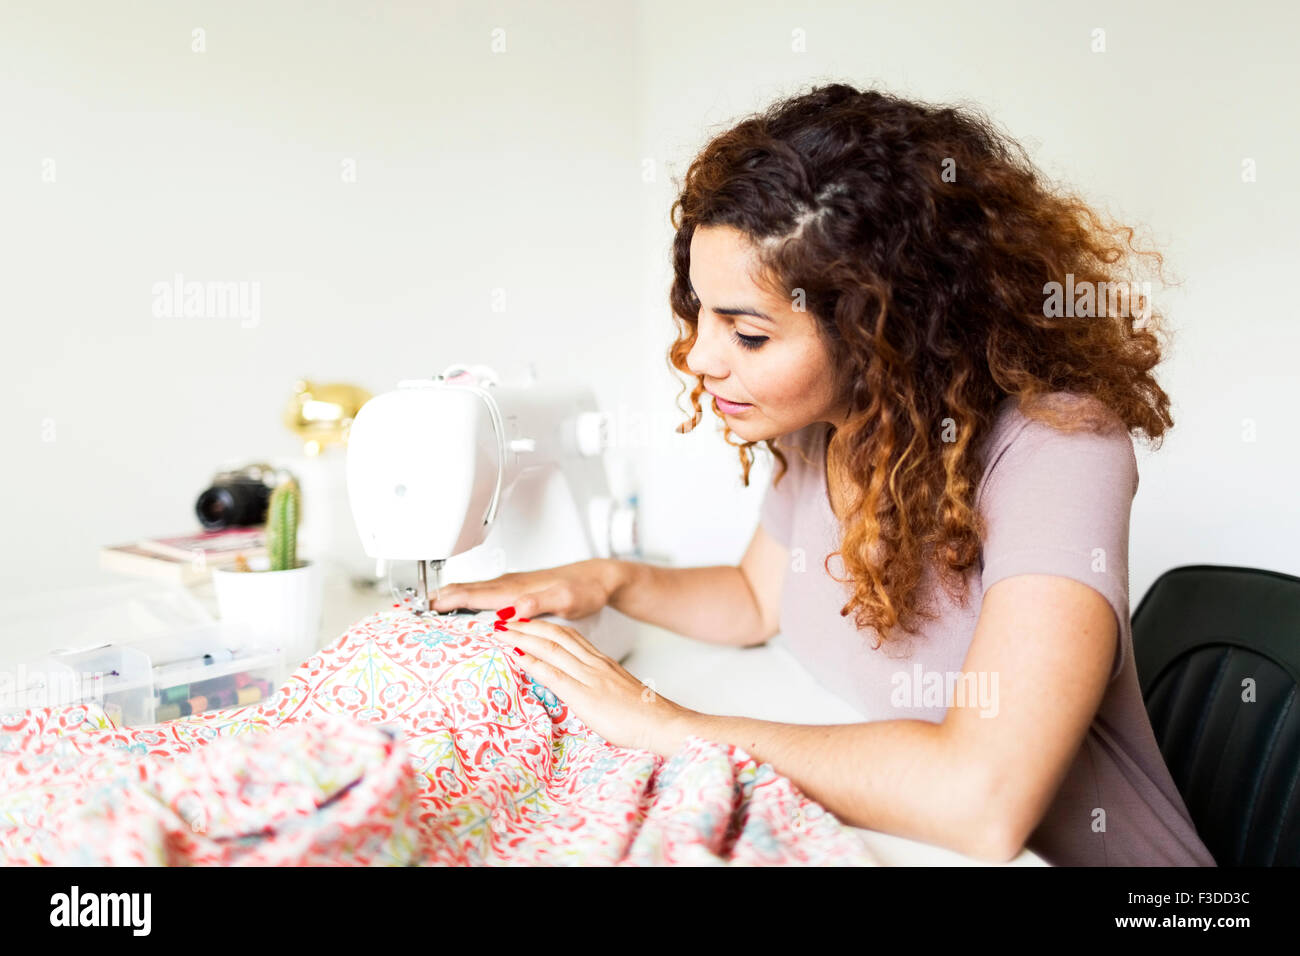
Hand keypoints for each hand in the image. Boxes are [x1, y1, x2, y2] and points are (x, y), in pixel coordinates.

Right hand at [431, 559, 621, 619]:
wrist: (597, 578)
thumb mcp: (565, 599)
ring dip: (446, 599)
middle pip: (462, 591)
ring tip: (422, 611)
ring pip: (469, 593)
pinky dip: (462, 600)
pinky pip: (480, 596)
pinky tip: (457, 609)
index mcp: (512, 590)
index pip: (470, 595)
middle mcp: (507, 586)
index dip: (444, 601)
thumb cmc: (583, 589)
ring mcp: (509, 587)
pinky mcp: (513, 592)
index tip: (420, 609)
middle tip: (407, 612)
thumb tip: (513, 609)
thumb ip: (539, 604)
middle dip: (435, 599)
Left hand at [492, 617, 689, 755]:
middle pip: (556, 636)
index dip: (544, 628)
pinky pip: (554, 674)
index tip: (525, 623)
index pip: (569, 637)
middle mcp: (594, 664)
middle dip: (528, 626)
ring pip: (551, 649)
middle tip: (505, 621)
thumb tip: (587, 692)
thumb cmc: (645, 717)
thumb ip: (602, 687)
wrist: (663, 725)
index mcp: (602, 663)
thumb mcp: (619, 694)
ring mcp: (590, 677)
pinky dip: (533, 663)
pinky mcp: (585, 696)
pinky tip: (517, 658)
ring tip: (502, 633)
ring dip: (523, 638)